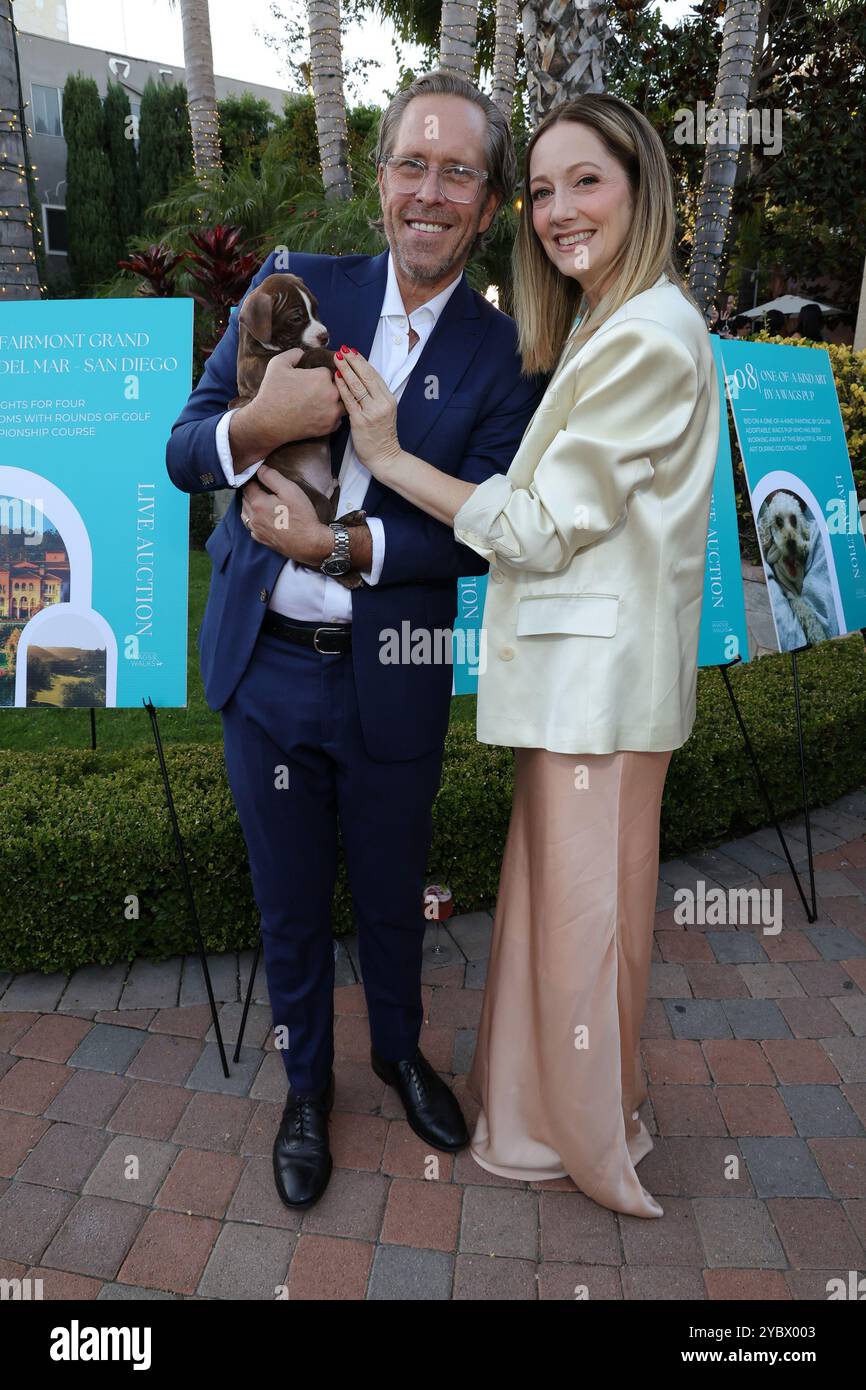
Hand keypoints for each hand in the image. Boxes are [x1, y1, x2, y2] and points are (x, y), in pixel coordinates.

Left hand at [241, 466, 331, 565]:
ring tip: (260, 501)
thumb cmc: (302, 516)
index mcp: (257, 503)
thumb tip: (259, 469)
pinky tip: (262, 518)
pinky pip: (251, 527)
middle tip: (262, 488)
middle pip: (245, 499)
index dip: (254, 479)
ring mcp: (256, 530)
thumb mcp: (290, 490)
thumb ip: (272, 477)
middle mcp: (253, 518)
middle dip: (251, 492)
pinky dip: (252, 520)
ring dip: (249, 505)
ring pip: (245, 513)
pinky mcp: (262, 540)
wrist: (309, 543)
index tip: (262, 478)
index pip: (247, 486)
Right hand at [246, 349, 344, 450]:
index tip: (316, 376)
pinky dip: (333, 415)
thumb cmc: (272, 392)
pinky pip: (339, 418)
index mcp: (322, 377)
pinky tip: (324, 412)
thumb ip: (295, 353)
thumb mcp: (278, 363)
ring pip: (345, 402)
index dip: (323, 372)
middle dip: (333, 385)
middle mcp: (332, 394)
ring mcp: (332, 412)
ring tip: (325, 400)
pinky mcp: (330, 427)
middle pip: (342, 385)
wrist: (268, 422)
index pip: (332, 369)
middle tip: (320, 388)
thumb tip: (303, 352)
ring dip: (337, 400)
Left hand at [333, 349, 400, 476]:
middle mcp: (382, 403)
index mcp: (388, 399)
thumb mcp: (383, 412)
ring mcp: (372, 411)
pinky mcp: (361, 420)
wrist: (384, 457)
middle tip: (343, 349)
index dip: (362, 361)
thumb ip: (375, 397)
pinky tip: (335, 377)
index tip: (352, 351)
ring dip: (346, 369)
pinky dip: (342, 386)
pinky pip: (350, 399)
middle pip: (367, 376)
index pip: (374, 375)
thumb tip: (361, 380)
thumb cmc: (380, 436)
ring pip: (358, 385)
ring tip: (337, 358)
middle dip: (353, 360)